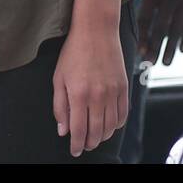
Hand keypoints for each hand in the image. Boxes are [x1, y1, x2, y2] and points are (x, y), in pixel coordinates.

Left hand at [53, 21, 127, 157]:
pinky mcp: (124, 89)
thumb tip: (62, 130)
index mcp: (78, 94)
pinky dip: (116, 125)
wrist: (96, 32)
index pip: (79, 129)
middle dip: (89, 143)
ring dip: (103, 137)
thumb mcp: (58, 77)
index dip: (76, 144)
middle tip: (84, 146)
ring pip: (111, 127)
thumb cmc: (74, 53)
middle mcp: (98, 96)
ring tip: (95, 137)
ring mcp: (113, 93)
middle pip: (97, 132)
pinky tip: (109, 125)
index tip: (74, 151)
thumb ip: (59, 106)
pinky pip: (123, 115)